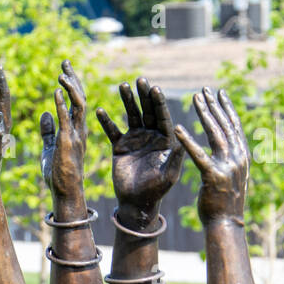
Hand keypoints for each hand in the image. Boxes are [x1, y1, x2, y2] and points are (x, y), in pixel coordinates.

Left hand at [40, 60, 87, 201]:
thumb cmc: (58, 173)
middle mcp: (79, 128)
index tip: (64, 70)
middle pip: (79, 97)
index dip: (70, 84)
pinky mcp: (68, 142)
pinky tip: (56, 92)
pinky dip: (62, 105)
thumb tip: (44, 113)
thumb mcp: (50, 146)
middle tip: (65, 62)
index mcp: (74, 128)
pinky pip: (67, 120)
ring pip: (78, 104)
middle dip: (73, 79)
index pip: (75, 101)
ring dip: (70, 87)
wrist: (65, 192)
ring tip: (62, 73)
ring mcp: (76, 134)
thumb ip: (48, 130)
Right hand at [96, 77, 183, 222]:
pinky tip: (99, 110)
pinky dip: (106, 121)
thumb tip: (184, 136)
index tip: (155, 89)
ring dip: (127, 101)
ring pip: (131, 115)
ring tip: (122, 86)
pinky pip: (112, 130)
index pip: (163, 116)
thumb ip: (176, 156)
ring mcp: (135, 139)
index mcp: (166, 139)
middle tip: (140, 80)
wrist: (136, 203)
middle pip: (148, 110)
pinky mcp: (120, 146)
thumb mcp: (169, 175)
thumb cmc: (156, 190)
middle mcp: (151, 135)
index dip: (159, 103)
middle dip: (144, 95)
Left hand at [175, 87, 248, 225]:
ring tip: (195, 98)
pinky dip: (188, 141)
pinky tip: (178, 128)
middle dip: (214, 105)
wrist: (226, 224)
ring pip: (215, 134)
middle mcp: (238, 158)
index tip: (220, 93)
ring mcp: (227, 166)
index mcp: (242, 156)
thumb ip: (232, 160)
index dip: (227, 109)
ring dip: (205, 114)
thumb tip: (231, 147)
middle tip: (204, 89)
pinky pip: (198, 155)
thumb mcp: (232, 176)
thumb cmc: (225, 202)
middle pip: (225, 125)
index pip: (234, 127)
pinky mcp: (213, 176)